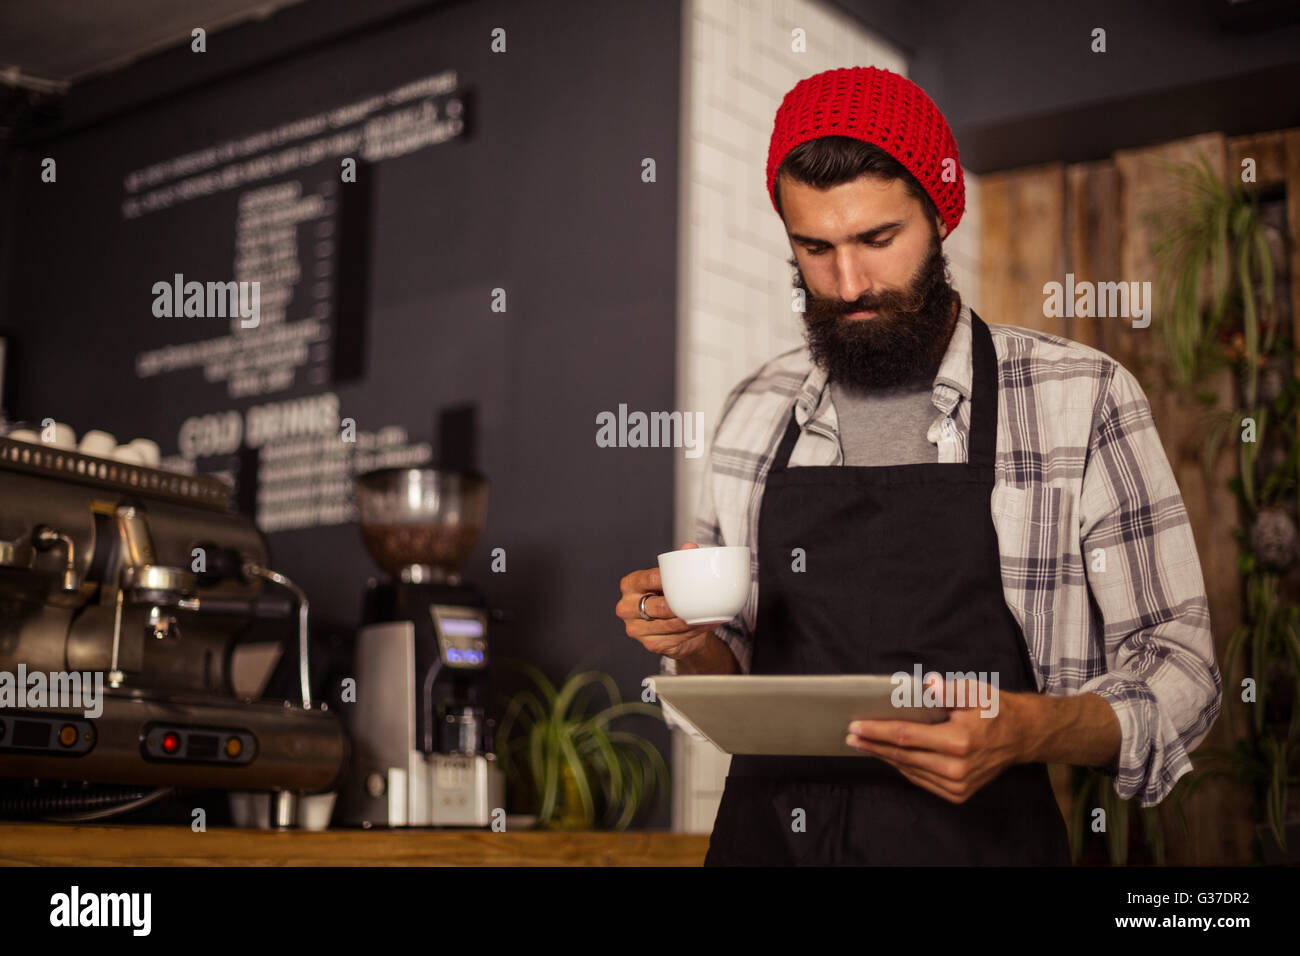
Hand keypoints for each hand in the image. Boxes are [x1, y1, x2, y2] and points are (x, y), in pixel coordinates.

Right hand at [616, 542, 716, 660]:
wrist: (673, 626)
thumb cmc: (669, 597)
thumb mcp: (671, 579)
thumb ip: (680, 561)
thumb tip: (689, 547)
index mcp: (630, 585)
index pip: (648, 579)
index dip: (666, 580)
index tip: (683, 580)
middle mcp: (627, 607)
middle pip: (657, 606)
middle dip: (678, 606)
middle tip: (696, 602)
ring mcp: (636, 628)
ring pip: (668, 624)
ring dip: (690, 621)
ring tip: (708, 614)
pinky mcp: (649, 644)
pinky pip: (674, 638)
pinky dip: (692, 632)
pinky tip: (703, 625)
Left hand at [844, 675, 1030, 803]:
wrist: (1022, 737)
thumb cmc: (996, 710)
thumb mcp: (976, 692)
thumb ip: (949, 690)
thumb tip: (928, 684)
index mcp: (960, 741)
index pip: (906, 736)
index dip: (877, 732)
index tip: (856, 727)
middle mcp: (957, 768)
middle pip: (902, 756)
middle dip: (873, 745)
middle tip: (851, 736)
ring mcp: (957, 785)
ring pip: (909, 770)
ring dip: (884, 757)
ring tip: (864, 745)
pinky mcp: (958, 794)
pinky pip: (921, 780)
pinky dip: (903, 767)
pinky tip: (888, 756)